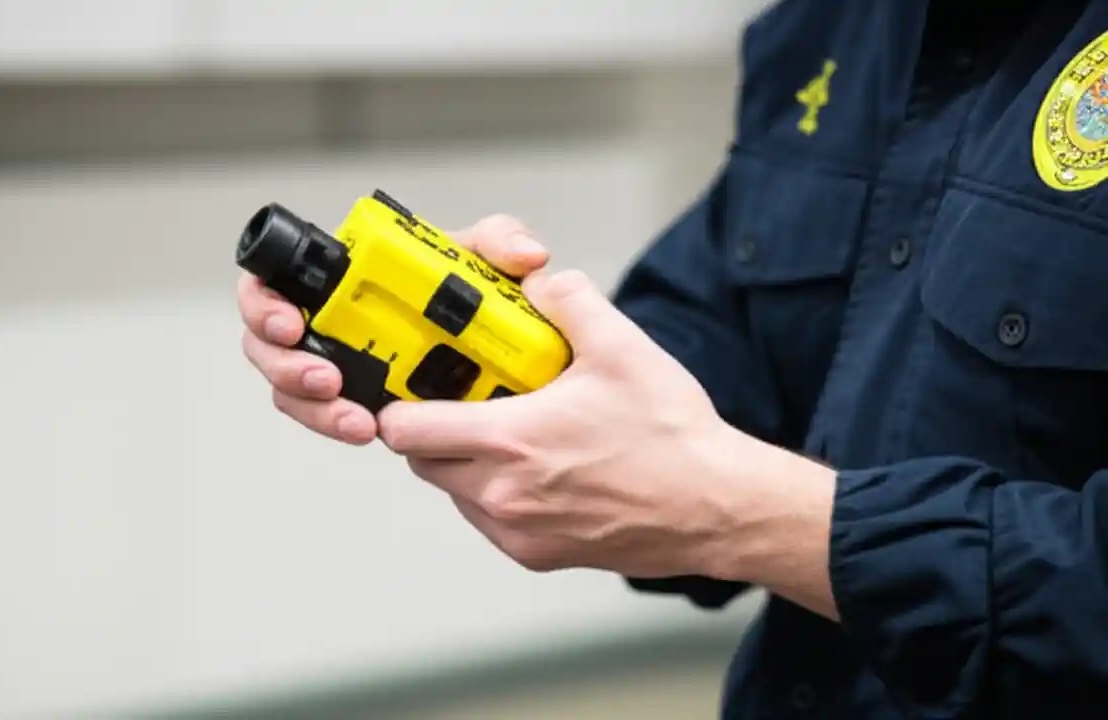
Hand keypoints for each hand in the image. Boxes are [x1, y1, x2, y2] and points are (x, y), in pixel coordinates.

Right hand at [237, 214, 549, 444]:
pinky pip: (329, 415)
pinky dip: (339, 424)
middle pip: (268, 341)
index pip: (277, 278)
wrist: (507, 349)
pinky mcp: (359, 398)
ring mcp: (342, 361)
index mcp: (347, 272)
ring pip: (292, 388)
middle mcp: (333, 317)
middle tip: (325, 378)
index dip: (265, 301)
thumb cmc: (482, 289)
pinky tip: (370, 429)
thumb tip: (525, 257)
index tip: (292, 324)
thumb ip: (503, 240)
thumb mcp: (490, 255)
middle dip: (284, 365)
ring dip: (315, 408)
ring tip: (356, 418)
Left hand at [379, 269, 835, 595]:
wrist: (719, 508)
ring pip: (455, 493)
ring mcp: (519, 531)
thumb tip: (540, 281)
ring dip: (465, 463)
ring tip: (512, 433)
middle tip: (467, 402)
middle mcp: (504, 495)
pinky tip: (538, 468)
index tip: (414, 385)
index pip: (406, 430)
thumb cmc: (675, 439)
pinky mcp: (537, 555)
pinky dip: (495, 494)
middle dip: (433, 429)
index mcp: (512, 441)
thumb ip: (570, 300)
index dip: (400, 404)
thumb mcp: (623, 348)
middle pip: (423, 462)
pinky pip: (488, 520)